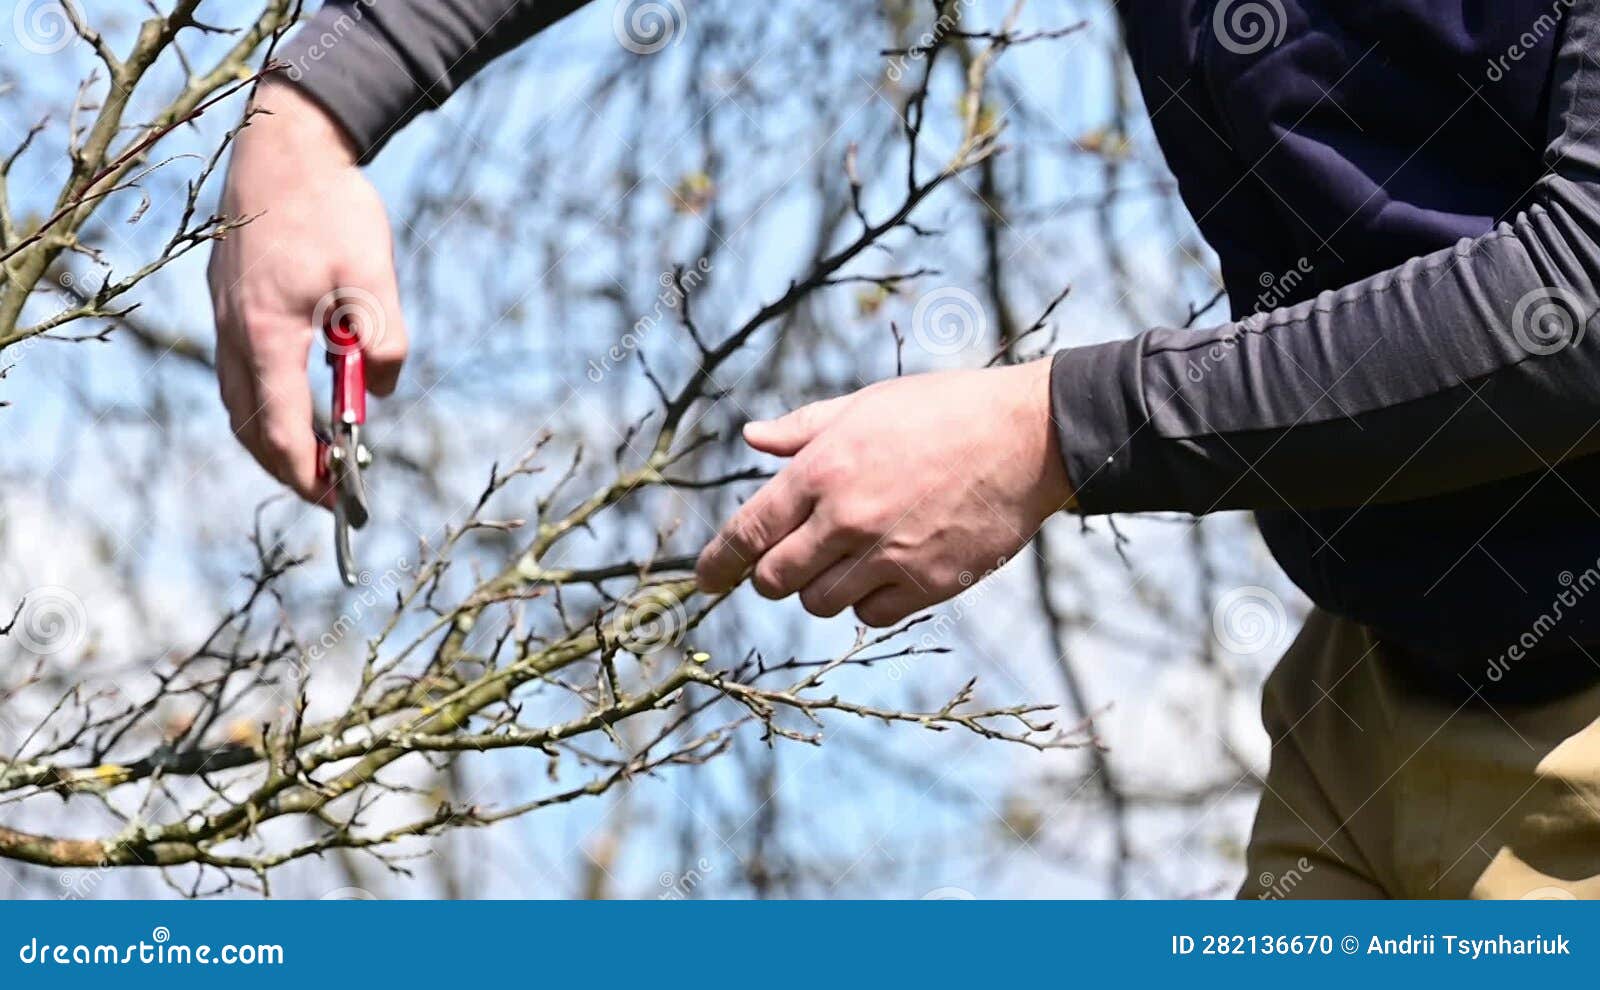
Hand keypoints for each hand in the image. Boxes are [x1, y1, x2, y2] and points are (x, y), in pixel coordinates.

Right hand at [207, 79, 407, 504]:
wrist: (284, 145)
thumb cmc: (330, 207)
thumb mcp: (373, 276)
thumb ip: (383, 340)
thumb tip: (382, 389)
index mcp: (266, 334)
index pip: (280, 428)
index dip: (307, 474)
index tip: (336, 502)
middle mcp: (234, 332)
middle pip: (249, 426)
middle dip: (288, 467)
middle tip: (331, 491)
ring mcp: (224, 315)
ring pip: (238, 400)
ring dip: (274, 436)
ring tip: (321, 454)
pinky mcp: (229, 300)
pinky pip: (238, 371)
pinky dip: (265, 401)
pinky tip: (302, 396)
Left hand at [696, 358, 1075, 626]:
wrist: (1027, 437)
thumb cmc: (944, 410)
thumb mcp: (865, 403)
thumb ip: (802, 429)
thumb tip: (751, 437)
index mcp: (824, 469)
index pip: (749, 531)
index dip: (717, 562)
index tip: (703, 580)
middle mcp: (847, 518)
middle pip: (776, 578)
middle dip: (769, 576)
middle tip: (783, 565)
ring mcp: (888, 556)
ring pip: (820, 603)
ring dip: (820, 588)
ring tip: (844, 559)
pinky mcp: (928, 584)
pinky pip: (871, 615)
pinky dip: (867, 601)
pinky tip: (883, 572)